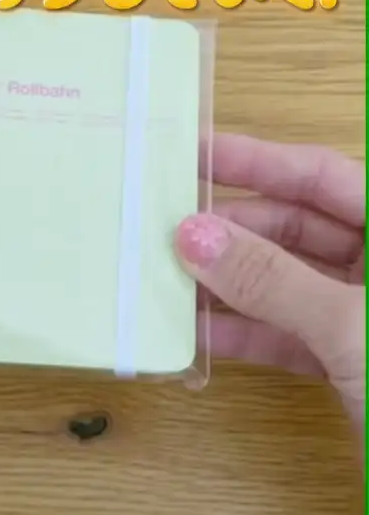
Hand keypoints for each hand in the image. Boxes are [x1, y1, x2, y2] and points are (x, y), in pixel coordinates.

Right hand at [175, 133, 364, 440]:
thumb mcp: (354, 329)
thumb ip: (271, 280)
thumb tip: (191, 234)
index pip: (323, 176)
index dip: (255, 160)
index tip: (191, 152)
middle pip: (297, 229)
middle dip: (232, 231)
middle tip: (166, 230)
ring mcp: (367, 316)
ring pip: (287, 283)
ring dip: (229, 286)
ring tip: (167, 279)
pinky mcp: (351, 362)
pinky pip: (290, 334)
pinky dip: (247, 334)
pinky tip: (197, 334)